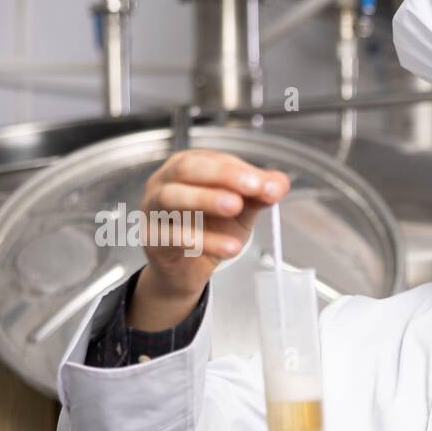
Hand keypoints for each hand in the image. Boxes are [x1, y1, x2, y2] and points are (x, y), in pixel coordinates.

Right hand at [129, 150, 290, 330]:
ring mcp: (153, 210)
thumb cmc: (209, 230)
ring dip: (205, 199)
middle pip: (187, 169)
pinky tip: (229, 247)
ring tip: (235, 207)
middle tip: (253, 186)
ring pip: (172, 197)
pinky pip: (174, 237)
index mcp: (188, 168)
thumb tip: (278, 184)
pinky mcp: (153, 240)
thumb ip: (258, 196)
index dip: (241, 170)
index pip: (213, 160)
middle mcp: (164, 183)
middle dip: (223, 175)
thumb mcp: (240, 211)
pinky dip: (205, 241)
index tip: (268, 184)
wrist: (186, 270)